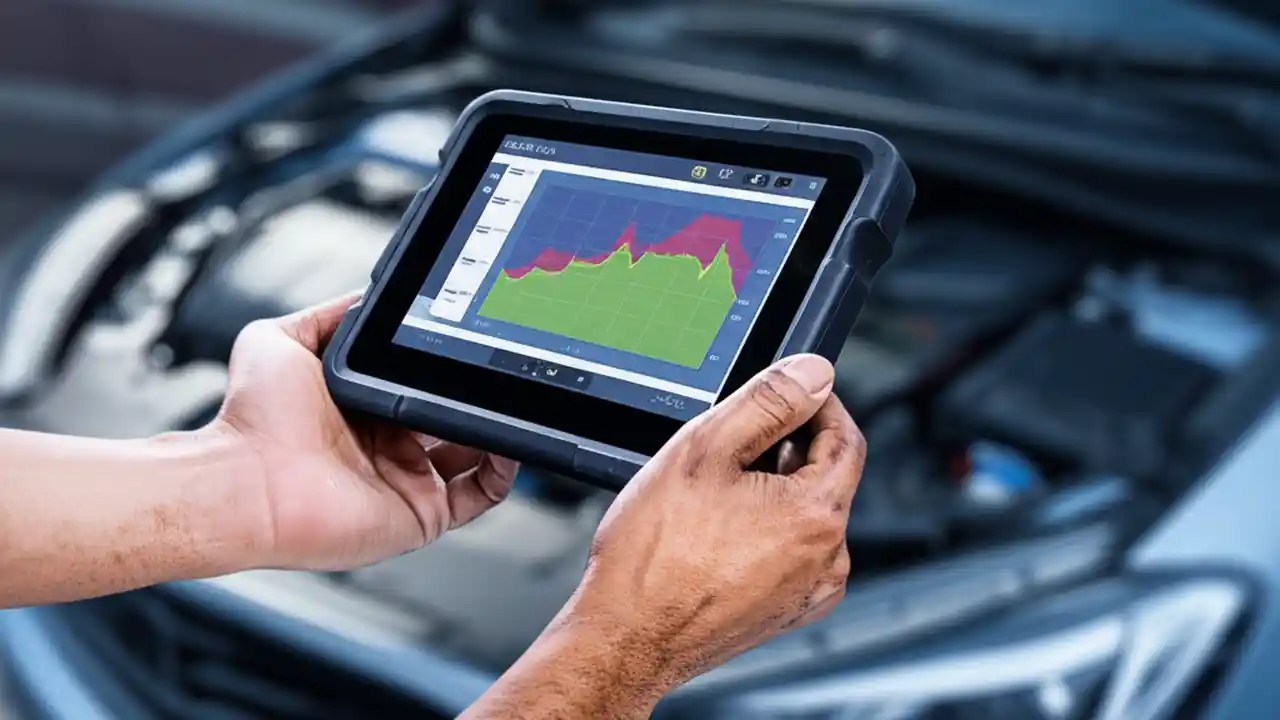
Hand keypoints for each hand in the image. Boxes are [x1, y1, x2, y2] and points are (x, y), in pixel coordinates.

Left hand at [213, 293, 517, 570]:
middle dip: (477, 394)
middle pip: (454, 416)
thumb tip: (371, 293)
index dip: (447, 366)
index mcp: (365, 407)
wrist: (245, 481)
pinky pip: (479, 494)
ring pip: (476, 453)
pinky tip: (506, 441)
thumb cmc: (251, 420)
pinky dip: (502, 468)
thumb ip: (330, 315)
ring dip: (496, 427)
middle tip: (496, 371)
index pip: (421, 383)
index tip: (469, 343)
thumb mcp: (282, 339)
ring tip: (509, 401)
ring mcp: (408, 480)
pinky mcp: (421, 513)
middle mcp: (390, 445)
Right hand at [569, 355, 862, 693]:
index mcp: (818, 516)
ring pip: (803, 515)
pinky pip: (788, 552)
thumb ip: (768, 402)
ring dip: (769, 490)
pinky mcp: (785, 611)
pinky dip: (762, 530)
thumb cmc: (654, 556)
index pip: (845, 436)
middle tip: (728, 443)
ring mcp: (808, 592)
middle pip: (823, 476)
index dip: (816, 403)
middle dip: (783, 449)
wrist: (626, 638)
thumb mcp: (706, 450)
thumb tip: (813, 374)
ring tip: (710, 495)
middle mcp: (828, 560)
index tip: (786, 392)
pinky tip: (714, 531)